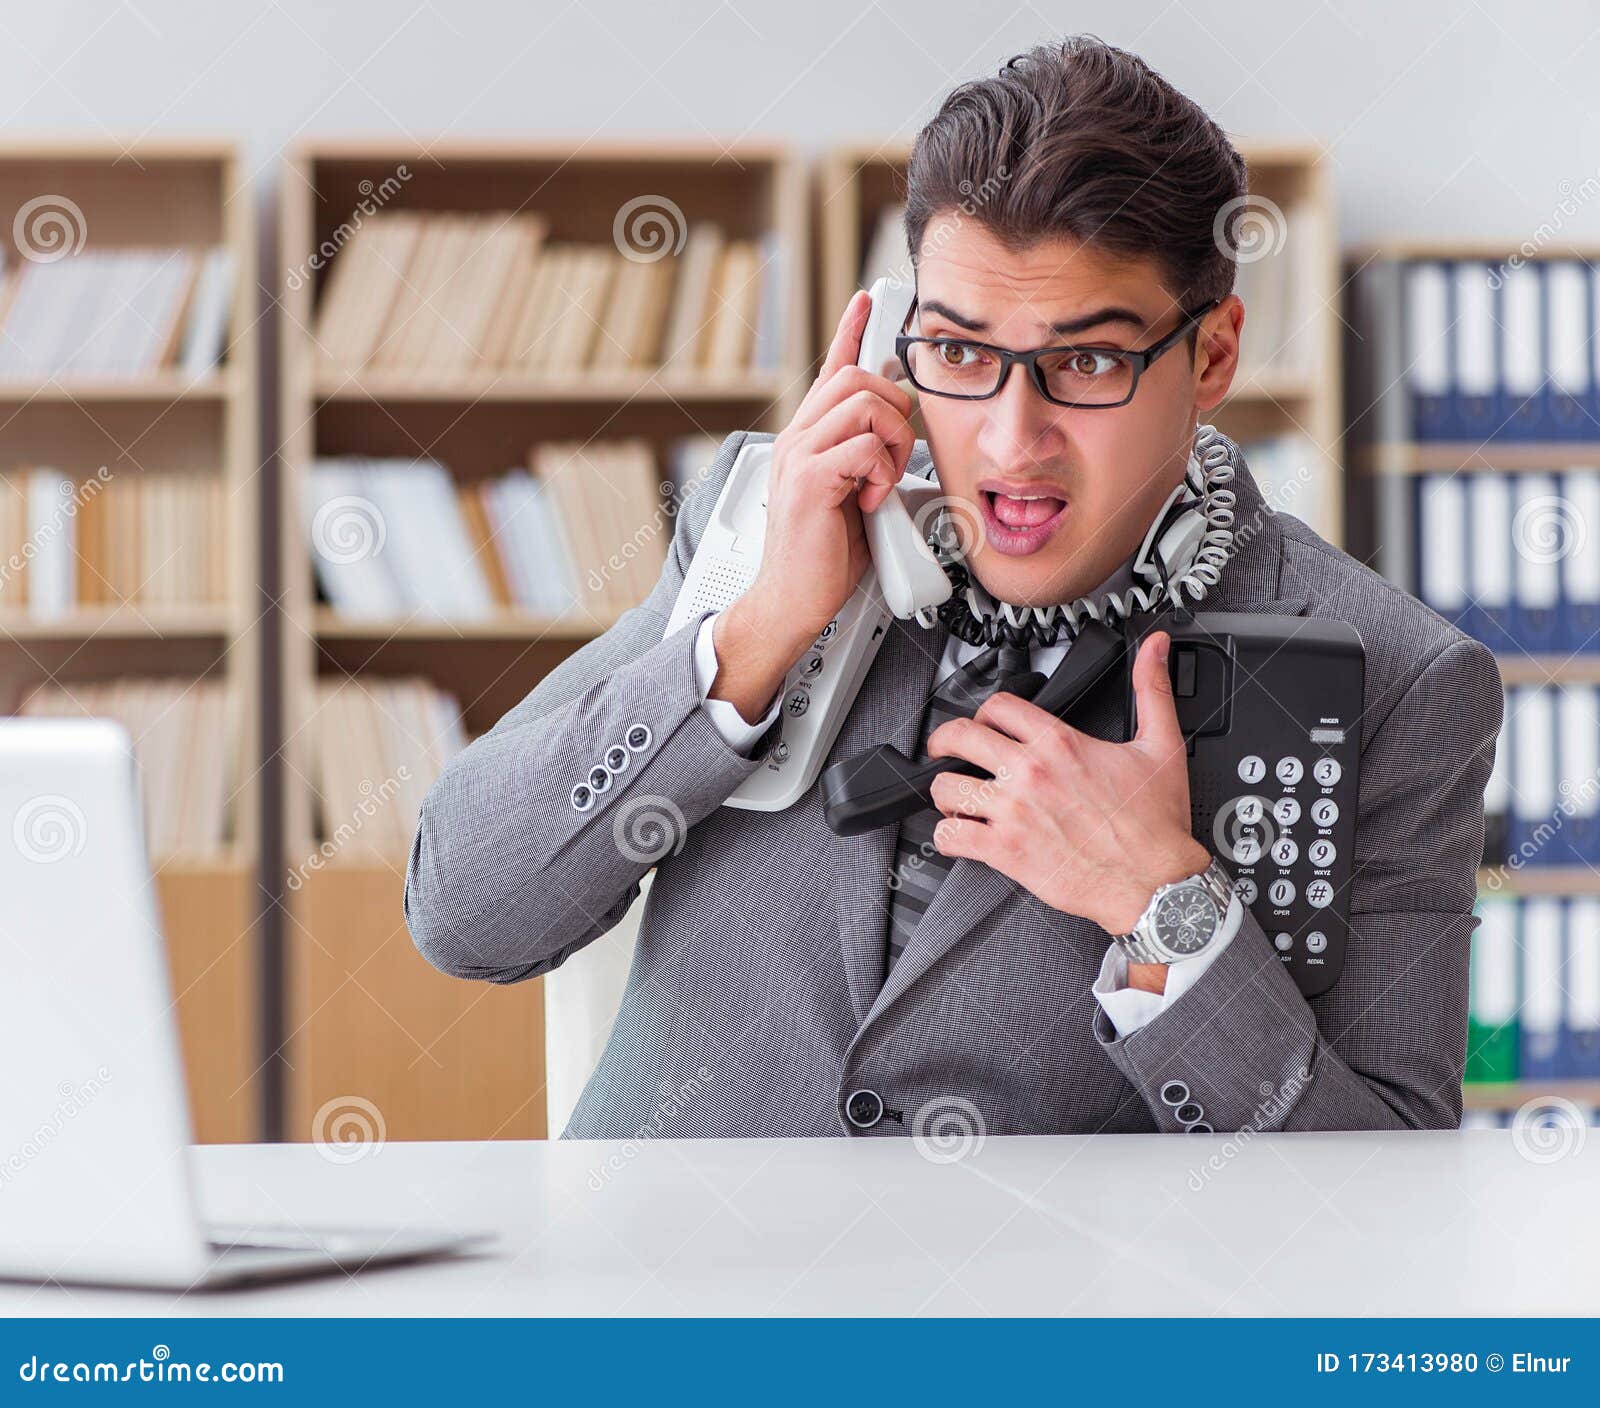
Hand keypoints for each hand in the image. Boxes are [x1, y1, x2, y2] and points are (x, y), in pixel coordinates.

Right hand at [741, 291, 916, 642]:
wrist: (792, 601)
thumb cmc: (822, 557)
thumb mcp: (853, 495)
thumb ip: (867, 461)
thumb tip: (898, 440)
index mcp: (806, 439)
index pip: (829, 370)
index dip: (849, 331)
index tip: (864, 302)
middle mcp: (797, 439)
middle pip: (857, 377)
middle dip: (894, 408)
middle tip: (894, 453)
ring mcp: (798, 456)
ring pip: (864, 403)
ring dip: (891, 441)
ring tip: (881, 480)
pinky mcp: (808, 480)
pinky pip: (864, 447)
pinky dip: (880, 473)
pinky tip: (869, 499)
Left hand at [923, 630, 1211, 956]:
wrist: (1154, 883)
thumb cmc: (1154, 825)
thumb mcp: (1161, 745)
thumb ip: (1151, 689)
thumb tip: (1155, 649)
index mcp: (1059, 743)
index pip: (997, 706)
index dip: (985, 711)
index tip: (985, 722)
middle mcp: (1029, 773)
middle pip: (958, 738)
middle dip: (944, 741)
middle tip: (944, 749)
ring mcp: (1013, 812)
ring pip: (946, 787)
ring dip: (945, 790)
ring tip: (954, 794)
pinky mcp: (1005, 851)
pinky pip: (950, 836)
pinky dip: (947, 835)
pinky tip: (958, 833)